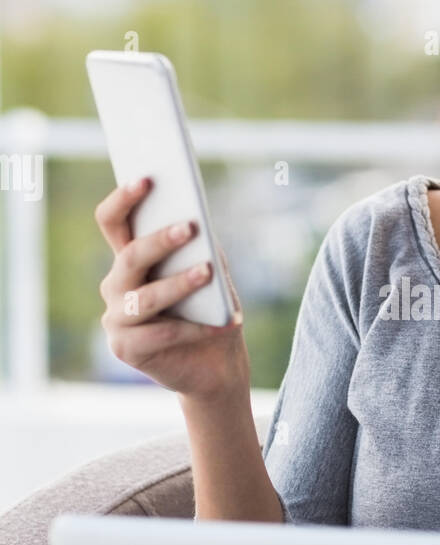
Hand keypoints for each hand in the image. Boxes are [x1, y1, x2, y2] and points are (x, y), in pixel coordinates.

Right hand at [95, 176, 249, 401]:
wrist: (216, 366)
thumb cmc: (211, 311)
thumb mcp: (212, 276)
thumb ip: (202, 250)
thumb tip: (199, 223)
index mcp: (131, 260)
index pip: (112, 222)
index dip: (123, 199)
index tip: (147, 178)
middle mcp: (116, 286)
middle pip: (129, 256)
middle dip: (159, 240)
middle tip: (189, 227)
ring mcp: (116, 318)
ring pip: (145, 297)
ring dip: (179, 284)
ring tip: (207, 272)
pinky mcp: (125, 348)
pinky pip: (162, 333)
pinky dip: (195, 328)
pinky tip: (222, 324)